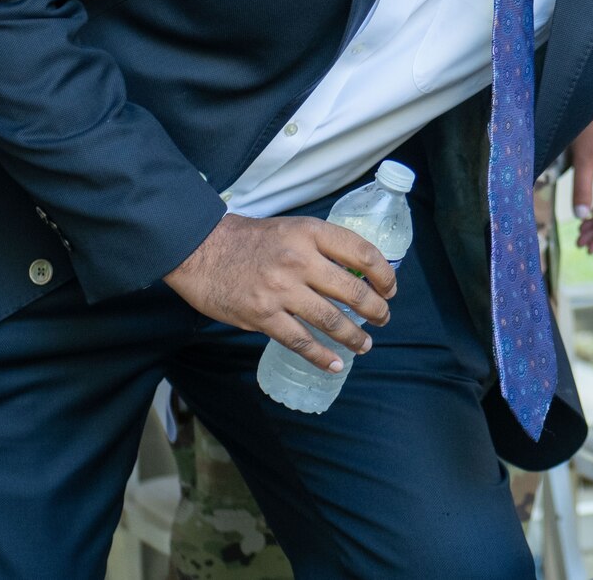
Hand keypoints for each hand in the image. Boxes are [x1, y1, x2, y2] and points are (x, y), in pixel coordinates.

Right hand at [163, 213, 395, 372]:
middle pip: (353, 290)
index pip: (363, 253)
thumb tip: (356, 273)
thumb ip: (321, 247)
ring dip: (354, 337)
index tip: (390, 288)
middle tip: (382, 318)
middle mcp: (300, 260)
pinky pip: (300, 342)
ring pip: (331, 320)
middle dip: (375, 310)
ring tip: (365, 345)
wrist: (201, 249)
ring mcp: (281, 290)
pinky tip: (335, 364)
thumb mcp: (292, 228)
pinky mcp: (263, 316)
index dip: (384, 275)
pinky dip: (322, 357)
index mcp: (311, 233)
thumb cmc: (250, 239)